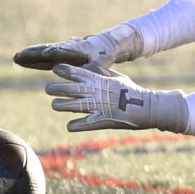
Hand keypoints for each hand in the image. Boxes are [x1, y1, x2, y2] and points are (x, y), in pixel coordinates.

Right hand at [14, 23, 141, 70]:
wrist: (105, 44)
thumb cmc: (105, 53)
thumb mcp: (103, 61)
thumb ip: (95, 68)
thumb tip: (89, 75)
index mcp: (78, 49)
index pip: (65, 50)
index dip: (56, 52)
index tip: (46, 53)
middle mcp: (66, 48)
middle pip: (47, 49)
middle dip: (33, 53)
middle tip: (18, 56)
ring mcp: (61, 51)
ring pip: (41, 53)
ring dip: (29, 55)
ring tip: (15, 58)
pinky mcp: (58, 55)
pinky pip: (42, 58)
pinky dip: (32, 60)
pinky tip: (21, 61)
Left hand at [46, 63, 188, 132]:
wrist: (147, 107)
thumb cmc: (133, 91)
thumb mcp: (119, 77)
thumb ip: (104, 73)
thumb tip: (94, 67)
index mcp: (100, 81)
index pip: (79, 73)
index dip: (65, 71)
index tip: (55, 69)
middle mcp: (96, 92)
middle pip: (71, 89)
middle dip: (57, 87)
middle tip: (47, 88)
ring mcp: (99, 106)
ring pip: (75, 105)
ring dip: (63, 105)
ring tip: (54, 105)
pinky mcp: (103, 120)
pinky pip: (86, 123)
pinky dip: (76, 125)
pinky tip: (69, 126)